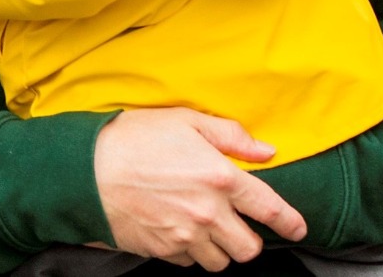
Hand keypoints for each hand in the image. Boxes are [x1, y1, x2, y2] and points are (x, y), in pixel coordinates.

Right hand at [93, 108, 305, 270]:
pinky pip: (189, 263)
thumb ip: (231, 136)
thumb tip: (265, 150)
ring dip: (220, 250)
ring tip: (207, 230)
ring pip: (221, 262)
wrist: (85, 169)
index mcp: (220, 177)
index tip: (298, 227)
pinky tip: (179, 232)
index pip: (270, 209)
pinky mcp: (162, 250)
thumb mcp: (185, 120)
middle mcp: (208, 213)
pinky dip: (190, 253)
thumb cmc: (133, 138)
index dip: (290, 222)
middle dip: (249, 240)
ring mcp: (185, 236)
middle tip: (238, 226)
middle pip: (249, 249)